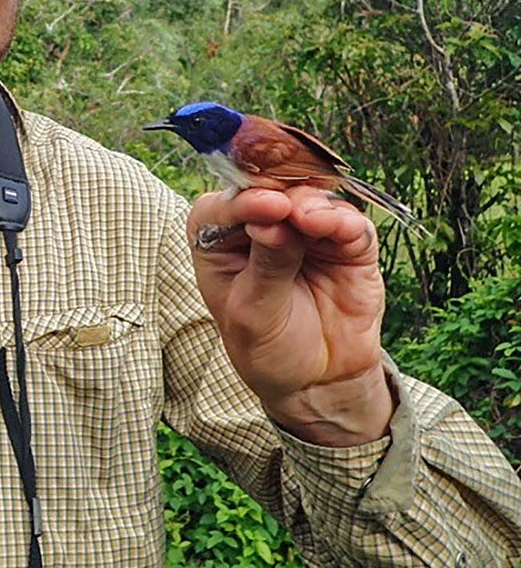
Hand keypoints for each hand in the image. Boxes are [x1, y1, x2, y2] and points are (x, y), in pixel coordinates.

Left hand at [187, 186, 393, 446]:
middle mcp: (261, 222)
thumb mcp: (254, 312)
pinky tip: (336, 227)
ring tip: (309, 219)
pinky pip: (348, 222)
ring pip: (310, 197)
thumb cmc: (266, 343)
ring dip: (312, 203)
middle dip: (281, 192)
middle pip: (270, 190)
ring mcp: (305, 228)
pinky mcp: (346, 242)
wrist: (316, 377)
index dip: (245, 201)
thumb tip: (269, 222)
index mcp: (218, 236)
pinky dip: (344, 220)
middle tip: (288, 205)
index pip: (226, 205)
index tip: (264, 205)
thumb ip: (266, 266)